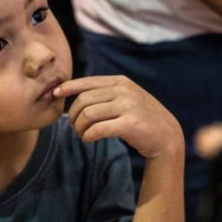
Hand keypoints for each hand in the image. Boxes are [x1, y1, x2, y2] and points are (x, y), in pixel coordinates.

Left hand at [54, 75, 182, 159]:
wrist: (166, 136)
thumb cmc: (141, 118)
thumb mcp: (127, 98)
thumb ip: (106, 94)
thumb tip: (76, 96)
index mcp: (120, 82)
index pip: (87, 82)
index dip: (68, 87)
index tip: (55, 94)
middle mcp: (124, 91)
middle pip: (84, 100)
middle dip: (73, 115)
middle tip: (74, 127)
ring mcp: (128, 106)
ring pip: (88, 115)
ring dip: (79, 128)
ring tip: (81, 135)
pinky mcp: (130, 124)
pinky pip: (98, 129)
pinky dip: (88, 136)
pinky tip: (89, 140)